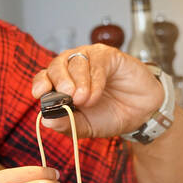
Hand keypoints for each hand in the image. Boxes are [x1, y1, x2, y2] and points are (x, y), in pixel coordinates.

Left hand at [30, 44, 163, 139]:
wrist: (142, 114)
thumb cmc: (112, 115)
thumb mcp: (86, 127)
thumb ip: (67, 124)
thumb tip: (46, 121)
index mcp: (63, 83)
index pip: (45, 77)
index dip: (41, 83)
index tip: (40, 94)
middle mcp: (74, 67)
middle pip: (56, 65)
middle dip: (59, 81)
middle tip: (67, 96)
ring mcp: (91, 59)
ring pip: (76, 62)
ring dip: (79, 83)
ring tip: (86, 100)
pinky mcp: (109, 56)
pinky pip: (96, 62)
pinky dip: (94, 79)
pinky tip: (96, 95)